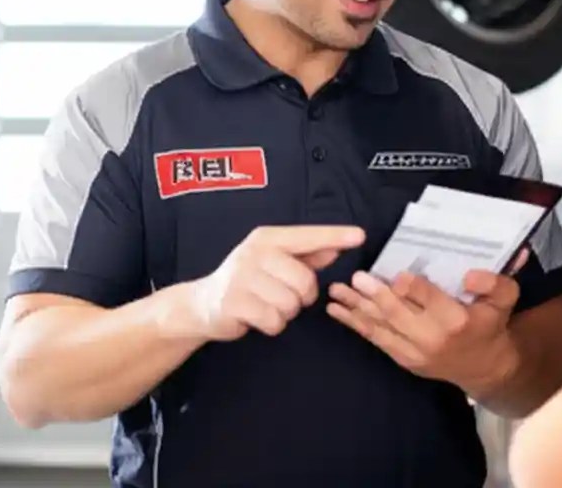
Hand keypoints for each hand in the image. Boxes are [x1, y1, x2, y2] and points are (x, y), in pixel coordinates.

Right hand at [187, 225, 365, 341]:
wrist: (202, 303)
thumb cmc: (247, 280)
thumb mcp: (274, 261)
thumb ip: (306, 255)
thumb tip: (335, 249)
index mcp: (268, 238)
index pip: (308, 236)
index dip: (335, 236)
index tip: (359, 236)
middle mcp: (255, 253)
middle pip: (305, 281)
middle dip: (302, 296)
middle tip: (284, 295)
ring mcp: (242, 277)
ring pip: (291, 304)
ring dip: (285, 312)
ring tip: (267, 305)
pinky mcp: (234, 303)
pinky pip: (275, 321)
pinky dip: (272, 325)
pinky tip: (257, 317)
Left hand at [327, 266, 520, 393]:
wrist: (484, 367)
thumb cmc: (490, 325)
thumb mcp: (505, 300)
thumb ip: (495, 282)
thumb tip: (470, 274)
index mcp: (455, 320)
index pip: (431, 300)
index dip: (413, 288)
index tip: (397, 275)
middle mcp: (431, 338)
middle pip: (398, 314)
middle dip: (374, 296)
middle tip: (355, 278)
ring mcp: (413, 352)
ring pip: (380, 327)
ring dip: (355, 308)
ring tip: (334, 292)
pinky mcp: (402, 359)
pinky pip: (375, 339)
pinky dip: (355, 324)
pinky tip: (337, 311)